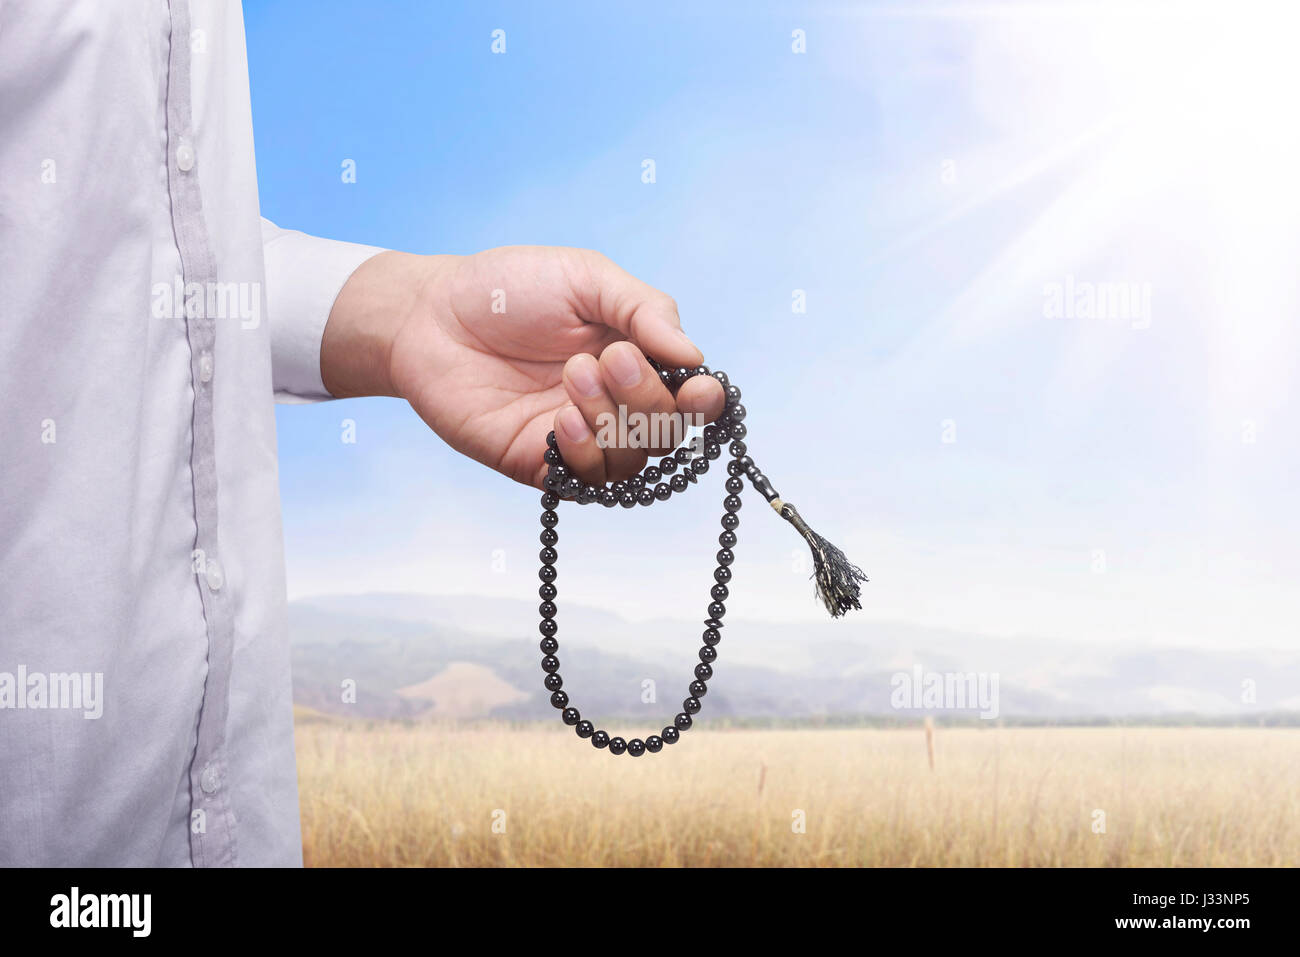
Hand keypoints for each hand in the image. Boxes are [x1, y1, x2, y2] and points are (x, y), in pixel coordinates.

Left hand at [321, 246, 724, 487]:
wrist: (432, 314)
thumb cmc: (510, 289)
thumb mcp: (587, 278)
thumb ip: (645, 310)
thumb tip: (695, 357)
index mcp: (637, 358)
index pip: (690, 399)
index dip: (703, 403)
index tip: (695, 388)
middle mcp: (615, 404)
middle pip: (666, 432)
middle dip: (645, 397)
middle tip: (606, 357)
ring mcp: (580, 438)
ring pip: (631, 460)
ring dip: (613, 419)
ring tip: (571, 374)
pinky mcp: (541, 463)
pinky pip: (586, 481)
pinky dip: (586, 451)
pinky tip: (561, 416)